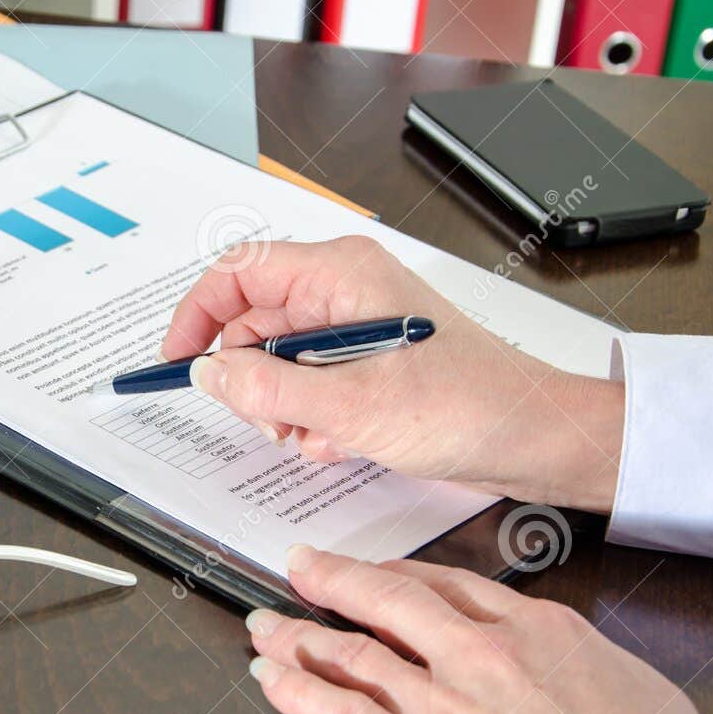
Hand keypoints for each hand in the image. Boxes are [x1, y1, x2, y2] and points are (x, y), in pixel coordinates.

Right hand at [161, 237, 623, 512]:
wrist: (533, 438)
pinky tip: (342, 440)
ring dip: (284, 407)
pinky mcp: (369, 360)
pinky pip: (311, 383)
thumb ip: (268, 388)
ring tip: (318, 435)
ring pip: (280, 360)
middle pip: (254, 322)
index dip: (198, 316)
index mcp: (341, 273)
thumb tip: (210, 373)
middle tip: (268, 420)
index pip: (238, 273)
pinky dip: (313, 417)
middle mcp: (346, 289)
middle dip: (251, 379)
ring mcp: (357, 325)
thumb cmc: (468, 406)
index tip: (179, 361)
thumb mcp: (350, 406)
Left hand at [246, 546, 712, 713]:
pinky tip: (272, 678)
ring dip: (300, 636)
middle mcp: (478, 654)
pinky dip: (299, 692)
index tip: (376, 571)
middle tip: (302, 566)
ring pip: (352, 653)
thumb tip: (556, 661)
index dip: (398, 574)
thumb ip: (570, 660)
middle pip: (387, 601)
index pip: (447, 586)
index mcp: (536, 628)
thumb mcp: (631, 682)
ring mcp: (442, 704)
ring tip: (267, 625)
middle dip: (336, 580)